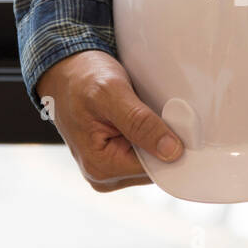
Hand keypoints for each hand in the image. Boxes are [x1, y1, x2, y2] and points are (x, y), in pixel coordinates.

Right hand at [35, 50, 182, 190]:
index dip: (174, 146)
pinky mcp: (115, 159)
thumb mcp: (110, 93)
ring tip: (147, 111)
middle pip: (156, 168)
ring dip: (158, 137)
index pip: (156, 168)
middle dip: (166, 141)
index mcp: (100, 167)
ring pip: (153, 160)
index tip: (182, 121)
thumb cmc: (82, 79)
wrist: (65, 72)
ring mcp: (109, 170)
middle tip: (164, 110)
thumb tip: (171, 151)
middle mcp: (103, 176)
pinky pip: (145, 153)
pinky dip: (151, 135)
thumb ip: (140, 122)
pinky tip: (144, 119)